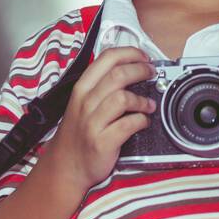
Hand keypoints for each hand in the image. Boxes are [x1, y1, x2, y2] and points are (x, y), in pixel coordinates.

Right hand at [48, 46, 157, 191]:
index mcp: (82, 88)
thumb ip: (101, 86)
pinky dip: (142, 121)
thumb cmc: (78, 133)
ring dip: (143, 100)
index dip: (130, 53)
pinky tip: (143, 122)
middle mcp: (85, 102)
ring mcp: (93, 122)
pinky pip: (129, 124)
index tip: (144, 57)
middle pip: (119, 74)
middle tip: (152, 74)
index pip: (107, 58)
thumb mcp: (81, 103)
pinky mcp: (103, 141)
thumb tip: (129, 67)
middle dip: (141, 70)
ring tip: (149, 104)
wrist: (66, 165)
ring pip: (124, 98)